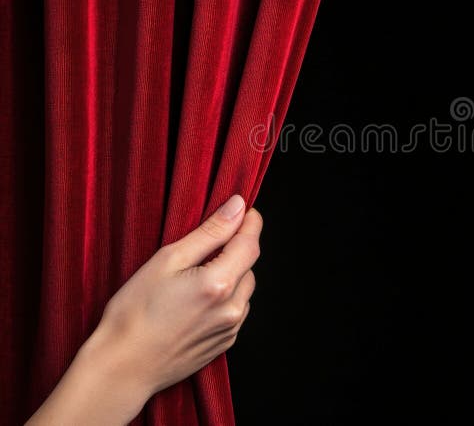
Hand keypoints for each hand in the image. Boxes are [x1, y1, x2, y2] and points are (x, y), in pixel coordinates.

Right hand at [27, 194, 261, 425]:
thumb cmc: (135, 312)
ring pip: (244, 288)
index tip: (245, 210)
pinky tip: (197, 300)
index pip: (250, 243)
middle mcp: (232, 308)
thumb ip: (210, 232)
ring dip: (232, 275)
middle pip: (249, 265)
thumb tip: (237, 207)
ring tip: (195, 277)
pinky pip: (236, 310)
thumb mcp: (168, 260)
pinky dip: (226, 298)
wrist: (122, 367)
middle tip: (206, 245)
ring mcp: (230, 329)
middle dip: (235, 249)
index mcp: (219, 283)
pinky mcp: (225, 343)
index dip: (250, 223)